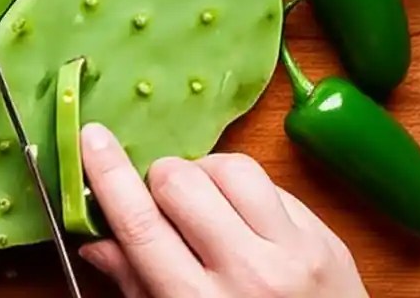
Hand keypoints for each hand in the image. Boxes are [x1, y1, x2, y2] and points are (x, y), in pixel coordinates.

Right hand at [79, 123, 368, 297]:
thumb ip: (136, 284)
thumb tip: (95, 239)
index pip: (142, 225)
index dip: (110, 175)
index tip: (93, 137)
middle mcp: (250, 275)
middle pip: (182, 182)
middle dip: (161, 180)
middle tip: (165, 205)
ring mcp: (295, 253)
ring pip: (231, 167)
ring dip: (206, 176)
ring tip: (206, 204)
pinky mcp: (326, 239)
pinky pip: (272, 185)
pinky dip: (246, 192)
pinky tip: (244, 219)